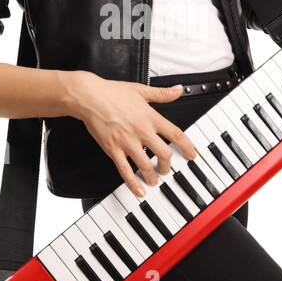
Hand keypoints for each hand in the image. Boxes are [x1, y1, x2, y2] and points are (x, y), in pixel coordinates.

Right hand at [66, 72, 198, 197]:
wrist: (90, 97)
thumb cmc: (112, 92)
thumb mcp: (141, 90)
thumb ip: (162, 94)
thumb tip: (178, 90)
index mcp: (150, 117)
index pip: (175, 134)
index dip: (187, 147)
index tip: (191, 154)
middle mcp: (141, 131)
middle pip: (164, 154)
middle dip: (168, 166)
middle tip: (166, 169)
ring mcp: (127, 142)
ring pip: (146, 166)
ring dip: (153, 176)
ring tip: (154, 180)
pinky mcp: (113, 150)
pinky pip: (125, 171)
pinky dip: (133, 183)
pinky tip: (139, 190)